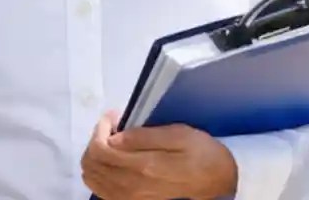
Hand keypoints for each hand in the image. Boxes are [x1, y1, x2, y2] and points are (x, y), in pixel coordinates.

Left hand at [81, 111, 237, 199]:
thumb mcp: (179, 135)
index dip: (100, 128)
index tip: (114, 116)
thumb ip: (143, 136)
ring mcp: (129, 199)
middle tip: (112, 126)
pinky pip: (100, 190)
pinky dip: (99, 172)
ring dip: (95, 155)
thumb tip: (114, 137)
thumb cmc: (201, 155)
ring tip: (112, 142)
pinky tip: (113, 160)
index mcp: (143, 167)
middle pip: (91, 163)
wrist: (217, 184)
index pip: (100, 149)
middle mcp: (131, 187)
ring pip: (92, 177)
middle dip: (95, 139)